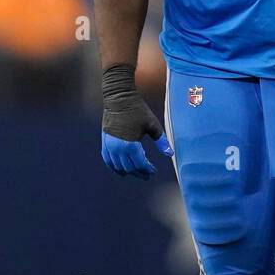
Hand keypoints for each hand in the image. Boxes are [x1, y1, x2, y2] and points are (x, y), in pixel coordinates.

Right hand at [101, 64, 173, 178]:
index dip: (147, 169)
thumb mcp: (153, 125)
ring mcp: (109, 146)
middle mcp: (118, 148)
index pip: (140, 164)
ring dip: (127, 171)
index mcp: (131, 145)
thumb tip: (170, 154)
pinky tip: (121, 170)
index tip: (153, 171)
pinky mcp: (104, 142)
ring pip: (118, 166)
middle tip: (147, 175)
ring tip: (136, 172)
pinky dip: (114, 167)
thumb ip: (161, 141)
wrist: (118, 98)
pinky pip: (108, 160)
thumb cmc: (138, 110)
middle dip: (139, 173)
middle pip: (129, 168)